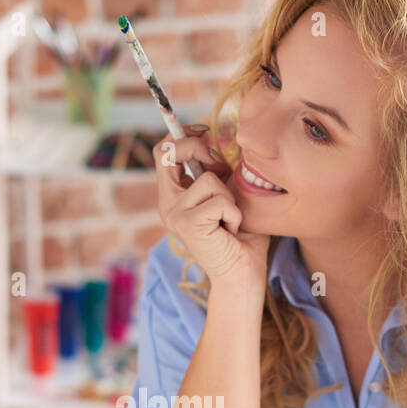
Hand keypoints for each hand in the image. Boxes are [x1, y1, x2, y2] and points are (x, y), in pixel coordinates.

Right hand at [154, 125, 270, 286]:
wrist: (242, 274)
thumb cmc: (240, 236)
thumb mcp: (229, 194)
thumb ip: (218, 171)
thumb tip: (217, 143)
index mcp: (174, 195)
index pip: (164, 152)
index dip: (184, 135)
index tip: (205, 133)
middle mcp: (167, 204)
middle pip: (170, 153)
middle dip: (198, 148)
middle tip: (221, 166)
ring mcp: (174, 214)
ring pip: (208, 180)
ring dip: (229, 198)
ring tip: (229, 220)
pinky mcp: (186, 224)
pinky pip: (219, 200)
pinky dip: (234, 214)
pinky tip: (230, 231)